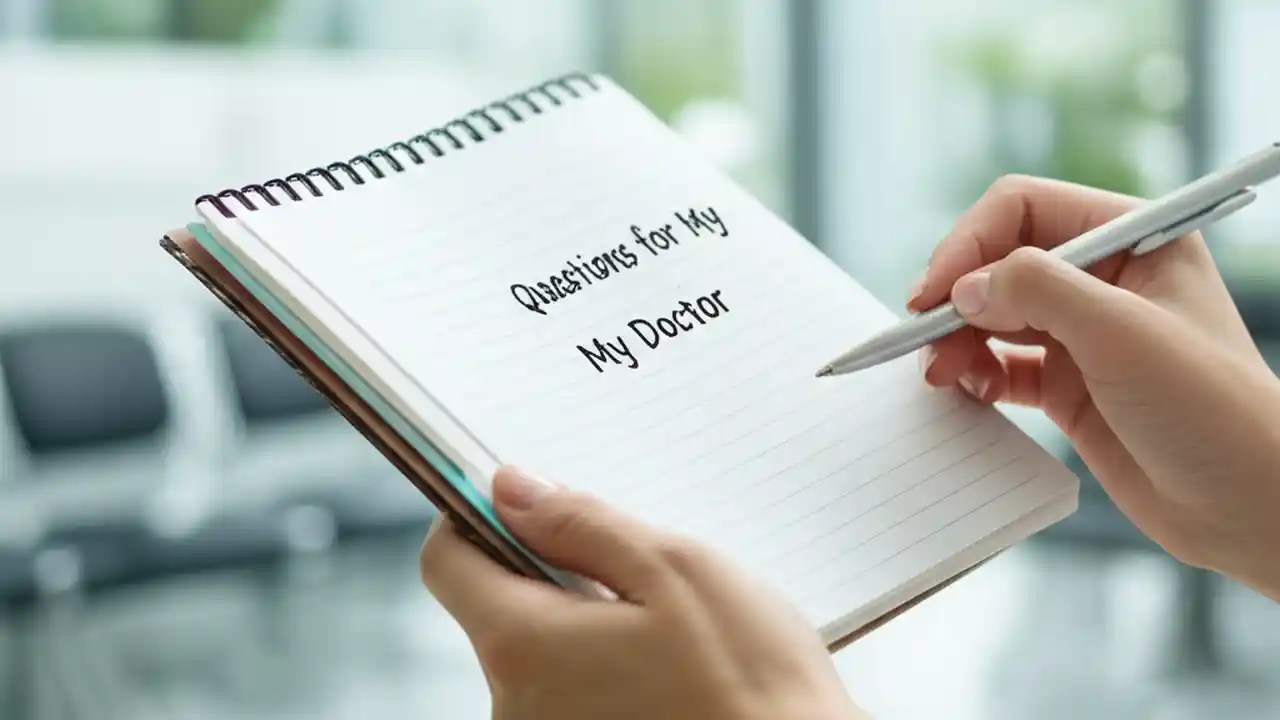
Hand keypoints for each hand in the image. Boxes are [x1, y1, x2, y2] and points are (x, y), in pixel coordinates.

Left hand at [420, 467, 865, 719]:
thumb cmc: (754, 687)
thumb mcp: (676, 570)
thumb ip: (580, 523)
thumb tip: (512, 490)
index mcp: (524, 646)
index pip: (447, 562)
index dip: (475, 517)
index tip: (523, 503)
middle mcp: (513, 707)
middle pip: (496, 607)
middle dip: (553, 573)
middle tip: (636, 572)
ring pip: (536, 651)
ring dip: (584, 624)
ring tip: (666, 633)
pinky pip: (565, 693)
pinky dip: (601, 669)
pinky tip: (665, 672)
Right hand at [910, 174, 1279, 598]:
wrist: (1247, 508)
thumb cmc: (1214, 411)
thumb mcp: (1123, 334)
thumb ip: (1038, 292)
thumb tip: (963, 287)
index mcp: (1132, 239)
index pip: (1024, 209)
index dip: (970, 242)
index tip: (936, 290)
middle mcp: (1104, 278)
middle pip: (998, 261)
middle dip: (955, 295)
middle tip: (922, 335)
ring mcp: (1084, 334)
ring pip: (992, 315)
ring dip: (957, 338)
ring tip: (939, 373)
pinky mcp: (1068, 386)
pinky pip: (1000, 366)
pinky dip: (973, 374)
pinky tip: (965, 390)